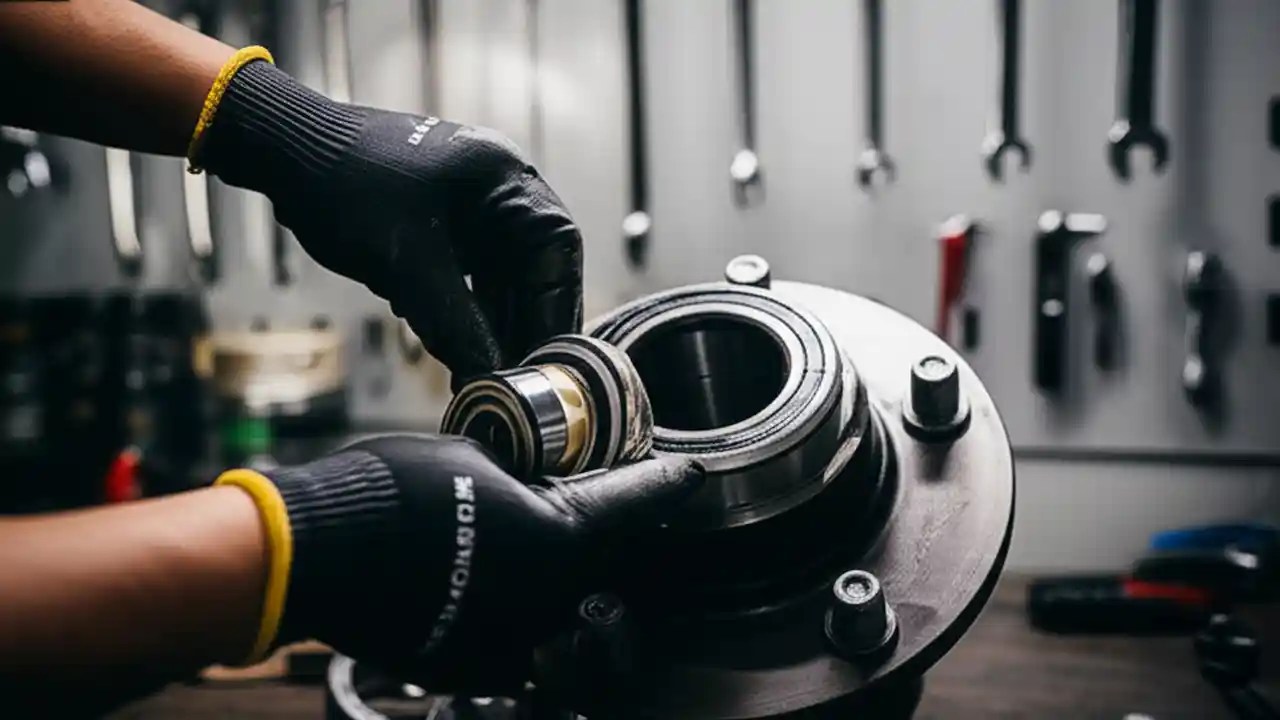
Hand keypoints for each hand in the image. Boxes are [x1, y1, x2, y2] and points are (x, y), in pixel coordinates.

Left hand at [197, 60, 581, 381]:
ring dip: (492, 323)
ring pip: (501, 275)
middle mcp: (498, 186)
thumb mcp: (406, 264)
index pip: (557, 248)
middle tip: (518, 374)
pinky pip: (469, 273)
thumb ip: (455, 323)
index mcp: (505, 176)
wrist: (282, 151)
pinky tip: (457, 347)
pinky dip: (466, 310)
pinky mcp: (442, 222)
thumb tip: (489, 377)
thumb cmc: (344, 185)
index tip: (549, 355)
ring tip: (486, 372)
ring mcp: (470, 204)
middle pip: (533, 266)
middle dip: (521, 322)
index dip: (556, 305)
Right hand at [257, 434, 702, 692]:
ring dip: (576, 595)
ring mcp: (511, 640)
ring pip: (572, 622)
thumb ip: (523, 476)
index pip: (638, 504)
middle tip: (614, 517)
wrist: (317, 552)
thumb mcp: (473, 457)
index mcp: (564, 536)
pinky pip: (516, 648)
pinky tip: (492, 591)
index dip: (667, 482)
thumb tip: (534, 479)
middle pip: (618, 574)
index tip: (688, 472)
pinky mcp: (467, 664)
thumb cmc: (393, 491)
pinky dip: (517, 622)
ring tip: (555, 563)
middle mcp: (550, 598)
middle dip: (624, 547)